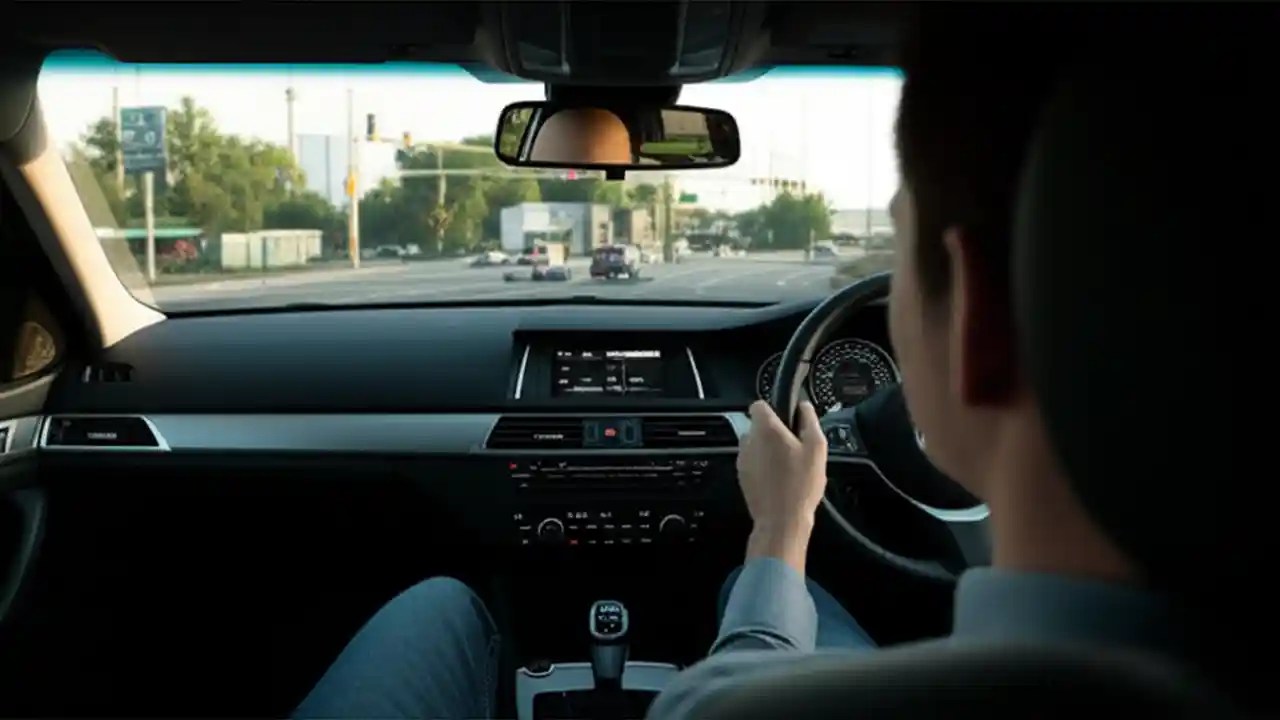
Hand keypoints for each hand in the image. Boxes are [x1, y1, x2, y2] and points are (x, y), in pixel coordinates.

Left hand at [737, 400, 827, 573]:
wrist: (782, 521)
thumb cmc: (801, 484)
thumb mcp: (816, 448)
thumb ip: (809, 420)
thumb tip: (803, 406)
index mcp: (765, 429)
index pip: (759, 405)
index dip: (774, 410)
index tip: (788, 422)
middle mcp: (748, 441)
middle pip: (758, 427)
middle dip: (774, 433)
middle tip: (794, 448)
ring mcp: (742, 460)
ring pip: (756, 446)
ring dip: (768, 451)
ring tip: (789, 467)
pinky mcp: (742, 477)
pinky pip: (753, 463)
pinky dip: (764, 467)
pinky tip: (780, 480)